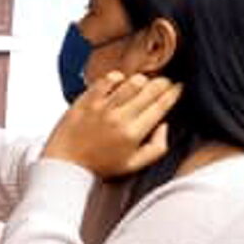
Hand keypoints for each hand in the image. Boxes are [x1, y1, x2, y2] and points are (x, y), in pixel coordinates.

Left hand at [43, 72, 179, 177]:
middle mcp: (119, 117)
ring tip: (143, 83)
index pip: (161, 105)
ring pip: (132, 81)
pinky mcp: (86, 100)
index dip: (174, 93)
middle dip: (163, 83)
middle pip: (150, 89)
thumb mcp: (134, 165)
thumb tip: (164, 124)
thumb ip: (157, 147)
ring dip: (142, 79)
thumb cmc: (99, 166)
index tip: (179, 87)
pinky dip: (117, 77)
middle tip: (165, 83)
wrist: (65, 164)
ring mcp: (101, 107)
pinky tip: (119, 82)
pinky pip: (107, 80)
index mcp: (133, 134)